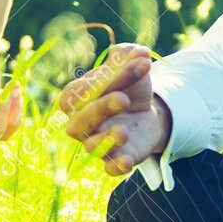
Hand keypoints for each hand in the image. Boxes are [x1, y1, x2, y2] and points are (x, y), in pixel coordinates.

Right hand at [57, 42, 168, 176]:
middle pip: (81, 121)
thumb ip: (131, 56)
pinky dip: (116, 166)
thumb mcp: (130, 66)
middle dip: (101, 109)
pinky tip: (127, 161)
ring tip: (124, 131)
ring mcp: (96, 143)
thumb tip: (141, 52)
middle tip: (124, 98)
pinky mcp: (114, 160)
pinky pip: (109, 169)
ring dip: (107, 140)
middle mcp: (81, 123)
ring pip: (92, 147)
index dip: (103, 81)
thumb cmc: (128, 85)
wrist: (146, 110)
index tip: (135, 65)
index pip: (81, 91)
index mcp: (76, 98)